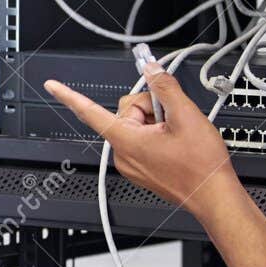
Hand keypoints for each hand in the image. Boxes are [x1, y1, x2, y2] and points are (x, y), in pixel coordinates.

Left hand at [43, 61, 240, 220]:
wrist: (213, 196)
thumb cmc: (201, 166)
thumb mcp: (186, 115)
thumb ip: (164, 87)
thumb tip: (151, 71)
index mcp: (126, 140)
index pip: (90, 112)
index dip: (69, 96)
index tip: (52, 87)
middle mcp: (123, 154)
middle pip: (126, 112)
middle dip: (150, 108)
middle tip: (172, 119)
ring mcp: (131, 163)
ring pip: (136, 125)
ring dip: (156, 122)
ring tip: (177, 135)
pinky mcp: (140, 168)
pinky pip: (141, 140)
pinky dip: (157, 135)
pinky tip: (174, 143)